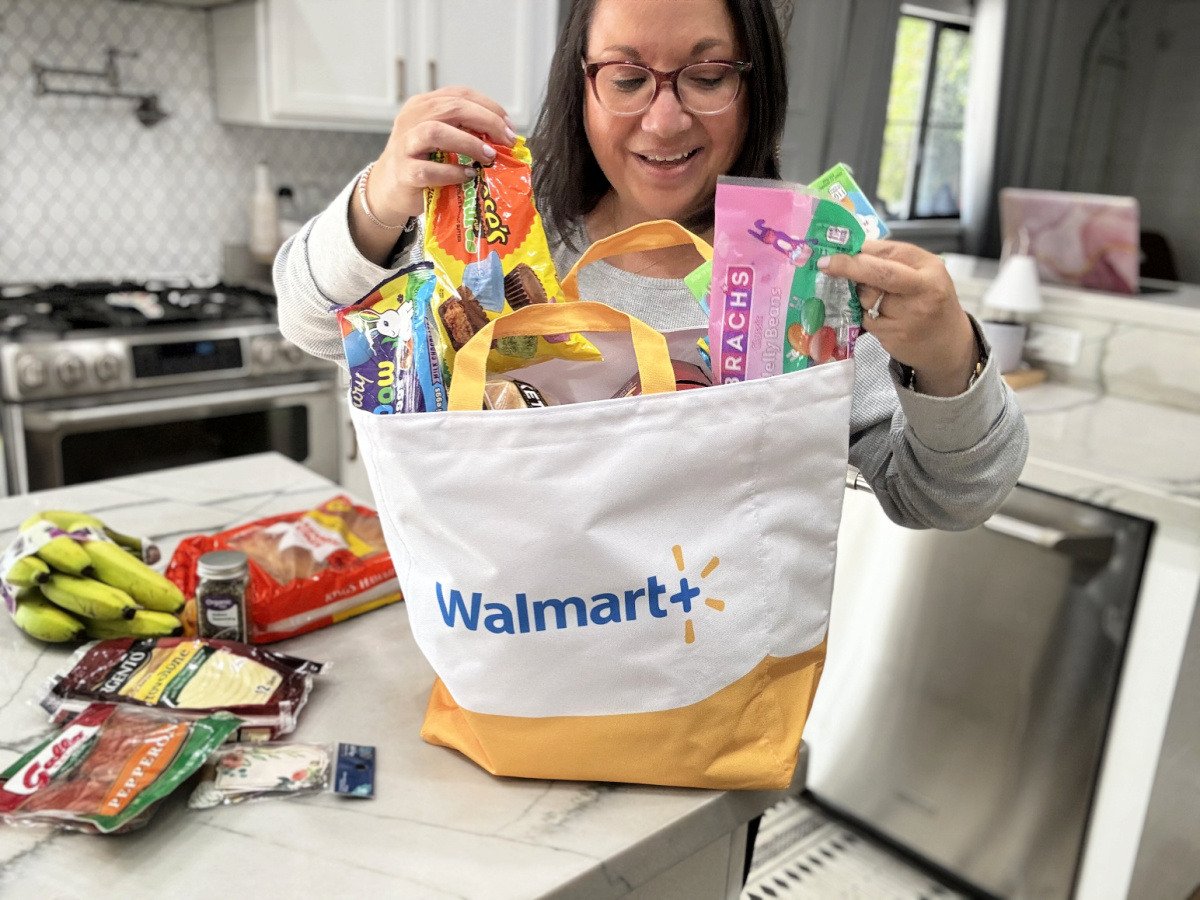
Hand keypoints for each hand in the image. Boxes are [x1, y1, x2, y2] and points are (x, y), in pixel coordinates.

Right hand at [351, 88, 515, 259]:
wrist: (389, 188)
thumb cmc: (422, 162)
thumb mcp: (443, 139)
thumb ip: (465, 131)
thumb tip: (505, 137)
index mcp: (423, 105)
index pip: (460, 94)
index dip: (489, 107)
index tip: (509, 125)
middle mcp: (412, 119)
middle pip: (451, 108)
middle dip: (485, 122)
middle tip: (506, 140)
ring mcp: (405, 145)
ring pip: (435, 132)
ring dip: (468, 143)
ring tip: (488, 156)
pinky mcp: (403, 172)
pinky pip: (428, 170)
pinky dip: (452, 172)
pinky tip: (468, 176)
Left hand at [820, 241, 978, 396]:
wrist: (949, 344)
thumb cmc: (930, 301)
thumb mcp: (922, 273)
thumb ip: (892, 261)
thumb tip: (851, 250)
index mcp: (929, 267)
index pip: (889, 252)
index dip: (859, 250)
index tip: (834, 250)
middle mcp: (923, 290)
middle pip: (879, 273)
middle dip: (848, 266)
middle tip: (826, 264)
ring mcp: (910, 315)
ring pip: (867, 298)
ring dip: (859, 296)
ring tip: (874, 299)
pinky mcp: (896, 335)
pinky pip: (867, 320)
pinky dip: (865, 316)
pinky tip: (880, 317)